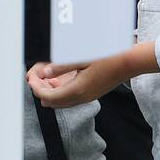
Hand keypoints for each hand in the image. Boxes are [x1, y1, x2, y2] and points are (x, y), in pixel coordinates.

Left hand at [26, 42, 157, 108]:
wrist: (128, 63)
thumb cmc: (107, 57)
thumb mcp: (81, 58)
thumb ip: (61, 66)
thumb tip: (45, 72)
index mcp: (77, 90)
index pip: (48, 96)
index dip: (36, 87)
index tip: (31, 76)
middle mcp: (81, 98)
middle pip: (52, 102)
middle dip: (41, 90)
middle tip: (35, 76)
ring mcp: (86, 98)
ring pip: (60, 102)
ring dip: (50, 91)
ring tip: (44, 76)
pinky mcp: (91, 94)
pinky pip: (69, 98)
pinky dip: (59, 91)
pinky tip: (57, 79)